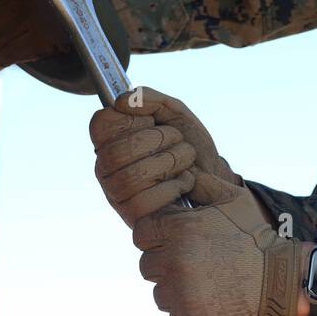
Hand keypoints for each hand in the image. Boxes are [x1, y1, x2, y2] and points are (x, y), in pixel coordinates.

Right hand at [88, 87, 239, 227]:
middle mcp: (106, 167)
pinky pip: (146, 200)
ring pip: (131, 176)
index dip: (131, 118)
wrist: (215, 175)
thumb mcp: (173, 112)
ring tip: (185, 159)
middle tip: (177, 140)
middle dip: (158, 139)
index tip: (152, 120)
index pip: (101, 123)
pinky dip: (175, 186)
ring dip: (170, 161)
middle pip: (117, 150)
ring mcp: (117, 194)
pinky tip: (185, 182)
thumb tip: (121, 102)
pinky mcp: (135, 216)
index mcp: (109, 140)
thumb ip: (149, 99)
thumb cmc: (190, 143)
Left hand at [135, 182, 306, 315]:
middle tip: (193, 263)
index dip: (156, 235)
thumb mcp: (233, 199)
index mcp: (179, 230)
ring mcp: (182, 296)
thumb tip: (182, 174)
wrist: (282, 280)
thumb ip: (202, 184)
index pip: (141, 234)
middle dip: (165, 263)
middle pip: (147, 265)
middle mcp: (175, 263)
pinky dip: (191, 313)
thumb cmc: (256, 237)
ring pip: (160, 294)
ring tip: (205, 283)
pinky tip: (212, 301)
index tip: (173, 239)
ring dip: (176, 290)